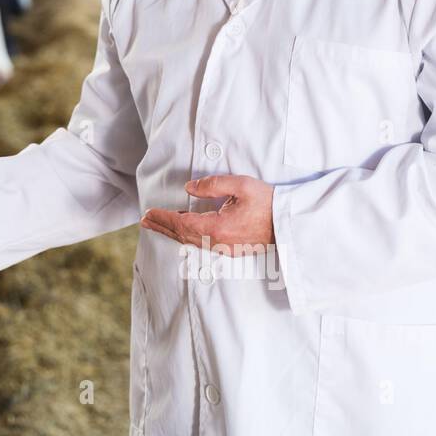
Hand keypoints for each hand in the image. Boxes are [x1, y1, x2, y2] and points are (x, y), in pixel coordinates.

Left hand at [140, 175, 274, 255]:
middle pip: (182, 235)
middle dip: (162, 226)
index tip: (149, 213)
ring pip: (191, 241)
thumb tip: (189, 187)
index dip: (163, 218)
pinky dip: (188, 237)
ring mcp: (225, 248)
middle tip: (145, 220)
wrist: (289, 224)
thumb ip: (213, 185)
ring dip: (173, 232)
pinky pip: (203, 245)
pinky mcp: (232, 250)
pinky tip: (184, 231)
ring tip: (159, 224)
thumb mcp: (241, 185)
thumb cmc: (268, 203)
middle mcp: (218, 242)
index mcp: (217, 227)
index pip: (181, 223)